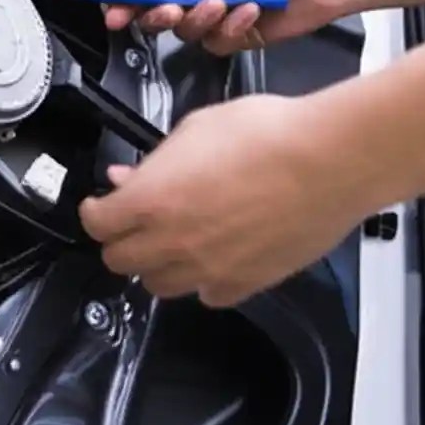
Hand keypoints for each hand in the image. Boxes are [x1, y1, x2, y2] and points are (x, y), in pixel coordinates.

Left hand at [78, 94, 373, 306]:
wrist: (329, 160)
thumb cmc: (268, 133)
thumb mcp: (196, 128)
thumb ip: (156, 160)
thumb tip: (130, 177)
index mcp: (151, 201)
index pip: (97, 223)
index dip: (95, 211)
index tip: (100, 204)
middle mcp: (172, 242)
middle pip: (118, 261)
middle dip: (119, 240)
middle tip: (131, 223)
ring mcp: (207, 269)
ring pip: (158, 285)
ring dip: (156, 264)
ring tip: (172, 241)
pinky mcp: (244, 283)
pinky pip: (207, 296)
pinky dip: (202, 281)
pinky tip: (213, 259)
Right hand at [106, 0, 361, 54]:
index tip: (111, 7)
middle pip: (158, 14)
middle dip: (158, 13)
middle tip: (168, 8)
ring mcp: (220, 15)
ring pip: (187, 32)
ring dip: (203, 16)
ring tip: (225, 0)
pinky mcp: (239, 37)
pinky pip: (218, 44)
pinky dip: (233, 27)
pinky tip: (251, 9)